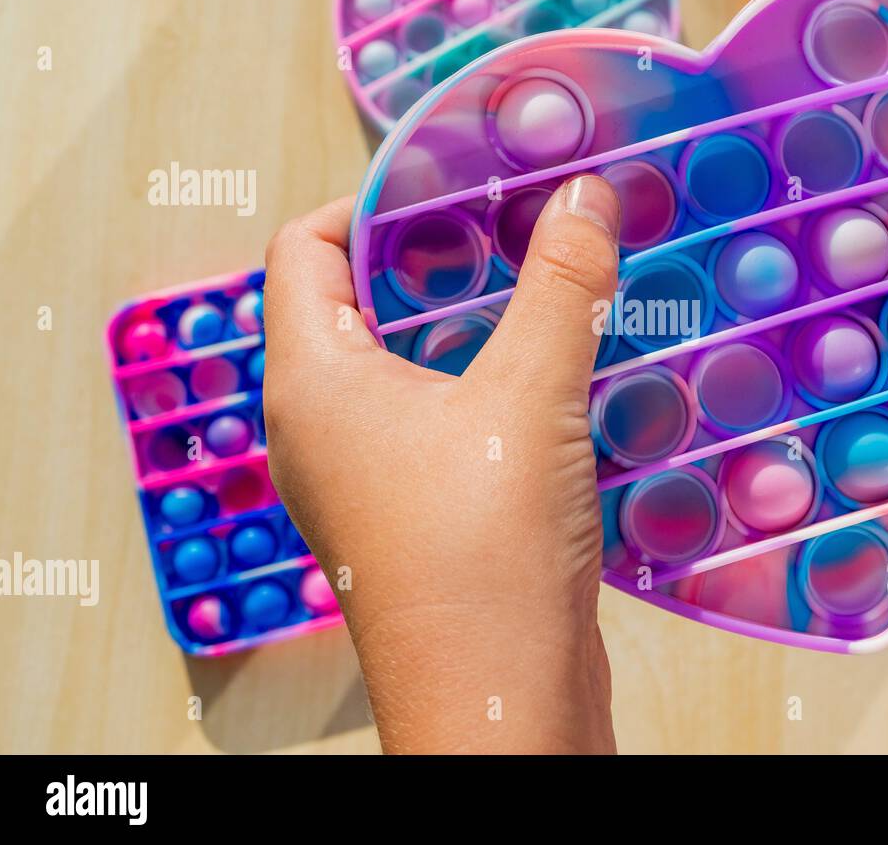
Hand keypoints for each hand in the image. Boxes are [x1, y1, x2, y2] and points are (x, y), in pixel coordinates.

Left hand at [262, 176, 621, 753]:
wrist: (499, 698)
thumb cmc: (481, 549)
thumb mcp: (530, 397)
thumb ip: (560, 285)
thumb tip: (585, 192)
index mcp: (314, 380)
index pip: (302, 248)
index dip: (367, 204)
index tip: (450, 189)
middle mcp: (324, 425)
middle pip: (359, 304)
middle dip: (439, 262)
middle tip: (519, 233)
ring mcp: (368, 476)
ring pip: (410, 368)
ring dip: (476, 328)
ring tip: (552, 294)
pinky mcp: (417, 515)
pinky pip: (443, 422)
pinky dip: (492, 388)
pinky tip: (564, 378)